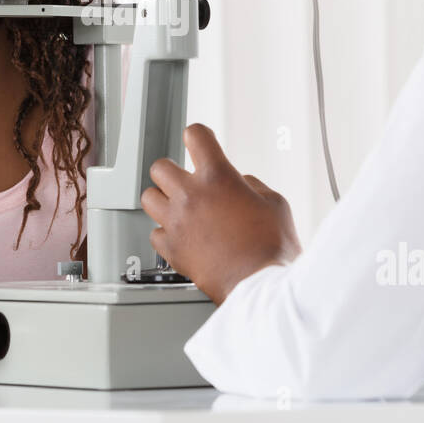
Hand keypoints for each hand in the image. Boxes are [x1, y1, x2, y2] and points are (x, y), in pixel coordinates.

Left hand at [141, 123, 301, 304]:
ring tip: (178, 207)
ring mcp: (177, 223)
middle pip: (160, 166)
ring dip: (163, 200)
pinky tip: (181, 236)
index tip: (200, 142)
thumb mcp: (275, 203)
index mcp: (218, 177)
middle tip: (186, 180)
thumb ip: (250, 185)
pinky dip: (166, 233)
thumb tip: (239, 183)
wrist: (261, 287)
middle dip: (173, 171)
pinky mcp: (172, 250)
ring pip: (148, 197)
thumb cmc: (272, 248)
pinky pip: (155, 233)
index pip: (195, 135)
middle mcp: (191, 196)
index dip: (199, 136)